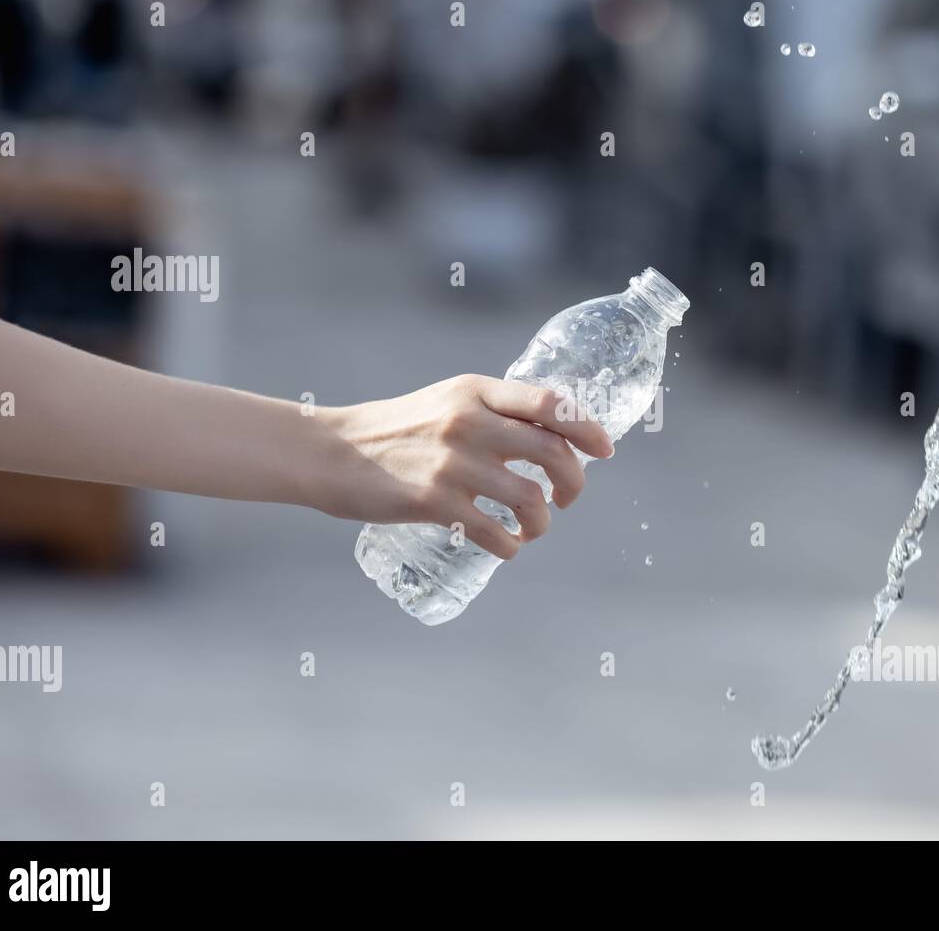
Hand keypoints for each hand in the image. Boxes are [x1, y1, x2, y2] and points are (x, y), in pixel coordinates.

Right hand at [315, 375, 613, 558]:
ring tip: (532, 528)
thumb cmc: (397, 429)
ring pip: (530, 499)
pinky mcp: (435, 503)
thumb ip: (493, 411)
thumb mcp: (448, 402)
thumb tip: (550, 436)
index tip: (605, 450)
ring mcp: (453, 464)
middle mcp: (469, 422)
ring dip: (542, 522)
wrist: (333, 452)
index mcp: (476, 392)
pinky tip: (507, 547)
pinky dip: (511, 547)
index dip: (587, 427)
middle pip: (553, 453)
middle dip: (574, 482)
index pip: (549, 403)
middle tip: (566, 498)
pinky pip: (496, 533)